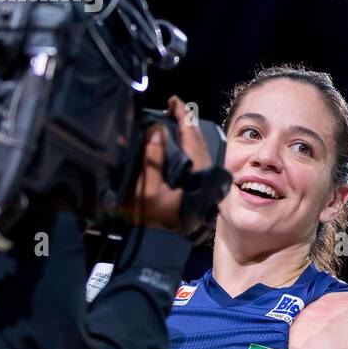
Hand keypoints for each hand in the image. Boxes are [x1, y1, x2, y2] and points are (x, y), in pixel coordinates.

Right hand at [128, 95, 206, 230]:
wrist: (159, 248)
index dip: (183, 117)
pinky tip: (169, 142)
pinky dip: (180, 146)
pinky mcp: (190, 187)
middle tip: (171, 106)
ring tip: (170, 118)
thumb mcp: (148, 189)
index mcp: (194, 172)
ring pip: (193, 149)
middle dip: (183, 122)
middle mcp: (200, 174)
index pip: (191, 136)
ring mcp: (196, 181)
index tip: (174, 101)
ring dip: (182, 133)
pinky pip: (188, 158)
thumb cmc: (152, 218)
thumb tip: (156, 130)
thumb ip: (152, 159)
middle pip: (194, 141)